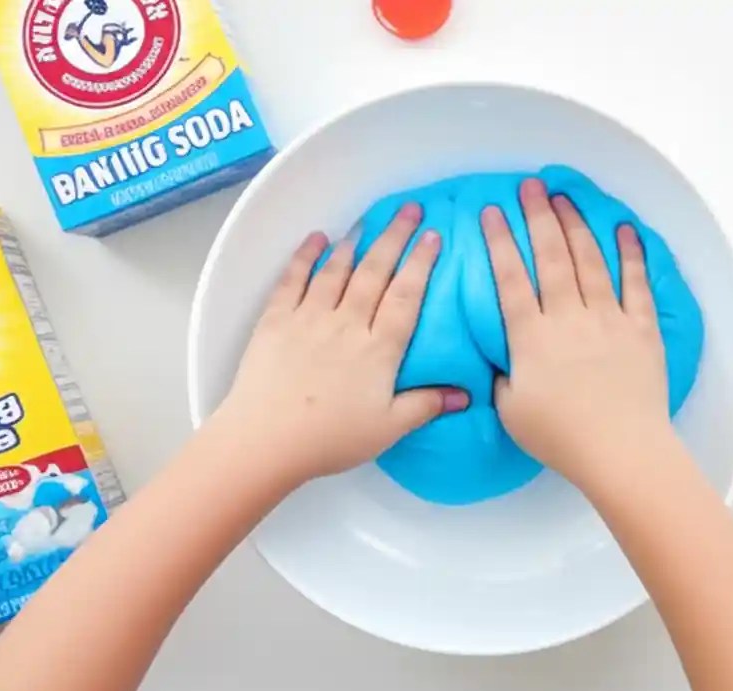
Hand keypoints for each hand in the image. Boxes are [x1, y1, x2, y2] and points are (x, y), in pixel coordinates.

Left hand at [212, 203, 468, 486]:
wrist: (266, 438)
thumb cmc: (331, 438)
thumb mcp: (388, 428)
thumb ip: (425, 405)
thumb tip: (466, 394)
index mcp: (378, 348)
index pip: (405, 296)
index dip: (421, 264)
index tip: (434, 235)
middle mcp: (346, 323)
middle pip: (375, 272)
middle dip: (394, 237)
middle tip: (410, 209)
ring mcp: (309, 317)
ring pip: (336, 270)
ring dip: (354, 243)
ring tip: (368, 221)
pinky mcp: (276, 320)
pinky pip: (293, 280)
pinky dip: (305, 256)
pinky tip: (316, 239)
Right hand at [483, 179, 673, 487]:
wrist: (621, 449)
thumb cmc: (561, 437)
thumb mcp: (512, 411)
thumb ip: (503, 377)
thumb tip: (503, 360)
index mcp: (531, 337)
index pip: (510, 280)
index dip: (499, 242)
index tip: (491, 211)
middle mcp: (568, 317)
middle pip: (551, 257)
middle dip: (538, 217)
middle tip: (530, 187)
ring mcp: (608, 319)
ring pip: (590, 261)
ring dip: (576, 225)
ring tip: (564, 197)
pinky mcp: (641, 328)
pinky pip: (636, 283)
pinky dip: (631, 254)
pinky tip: (623, 229)